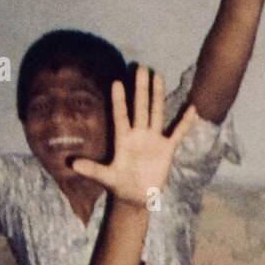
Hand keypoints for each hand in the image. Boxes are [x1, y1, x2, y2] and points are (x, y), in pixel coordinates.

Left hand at [71, 66, 195, 204]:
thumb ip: (92, 169)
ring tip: (158, 75)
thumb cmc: (120, 185)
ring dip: (157, 95)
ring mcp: (153, 139)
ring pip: (156, 112)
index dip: (119, 100)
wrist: (137, 197)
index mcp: (123, 139)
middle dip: (140, 88)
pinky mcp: (166, 148)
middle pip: (140, 107)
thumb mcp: (106, 177)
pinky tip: (192, 109)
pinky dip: (185, 122)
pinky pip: (177, 132)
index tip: (116, 82)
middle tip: (140, 67)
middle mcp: (138, 134)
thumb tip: (72, 164)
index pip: (121, 115)